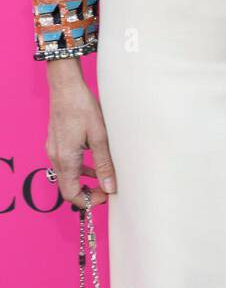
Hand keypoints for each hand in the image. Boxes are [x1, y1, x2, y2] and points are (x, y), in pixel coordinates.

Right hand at [46, 69, 115, 207]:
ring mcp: (53, 149)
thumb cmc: (83, 107)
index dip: (88, 201)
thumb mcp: (99, 137)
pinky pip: (66, 163)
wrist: (66, 86)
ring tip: (104, 177)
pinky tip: (94, 161)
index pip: (71, 194)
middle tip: (106, 190)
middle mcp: (55, 157)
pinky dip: (79, 168)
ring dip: (84, 180)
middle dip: (87, 193)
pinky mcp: (55, 142)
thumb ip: (104, 164)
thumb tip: (110, 187)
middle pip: (68, 187)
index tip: (105, 197)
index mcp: (65, 159)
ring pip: (67, 175)